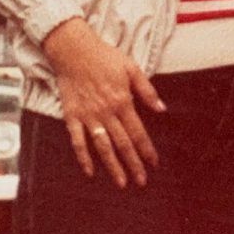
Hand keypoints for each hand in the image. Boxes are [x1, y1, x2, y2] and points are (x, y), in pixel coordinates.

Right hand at [42, 18, 165, 187]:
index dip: (147, 149)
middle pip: (123, 144)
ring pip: (102, 147)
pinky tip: (90, 172)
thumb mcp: (132, 68)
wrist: (74, 50)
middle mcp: (106, 112)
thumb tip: (161, 109)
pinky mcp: (71, 116)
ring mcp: (88, 116)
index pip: (138, 132)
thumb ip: (147, 90)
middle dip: (134, 164)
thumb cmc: (105, 57)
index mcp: (123, 101)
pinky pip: (77, 141)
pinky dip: (83, 157)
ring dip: (113, 166)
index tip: (154, 164)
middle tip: (142, 181)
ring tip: (122, 183)